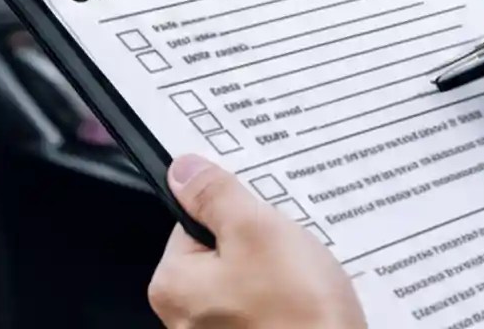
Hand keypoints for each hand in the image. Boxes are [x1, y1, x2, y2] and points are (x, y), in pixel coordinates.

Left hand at [148, 155, 365, 328]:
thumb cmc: (297, 311)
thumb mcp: (256, 230)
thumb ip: (215, 195)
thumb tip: (183, 170)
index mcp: (173, 285)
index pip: (193, 222)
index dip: (233, 211)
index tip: (262, 215)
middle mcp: (187, 318)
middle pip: (222, 252)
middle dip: (260, 242)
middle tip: (290, 247)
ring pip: (249, 279)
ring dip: (279, 269)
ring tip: (305, 275)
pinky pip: (267, 305)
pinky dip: (289, 297)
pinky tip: (310, 297)